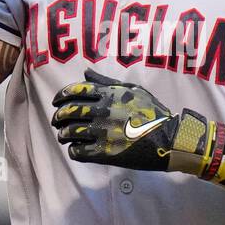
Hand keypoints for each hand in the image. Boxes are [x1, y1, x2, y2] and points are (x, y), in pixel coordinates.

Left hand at [50, 68, 214, 172]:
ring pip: (70, 132)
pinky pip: (78, 151)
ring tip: (63, 136)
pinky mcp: (105, 153)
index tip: (56, 102)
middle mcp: (103, 111)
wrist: (168, 139)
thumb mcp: (133, 89)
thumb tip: (86, 72)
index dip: (60, 96)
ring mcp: (103, 132)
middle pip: (69, 111)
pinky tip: (76, 149)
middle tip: (56, 121)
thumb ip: (106, 81)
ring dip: (63, 134)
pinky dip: (73, 150)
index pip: (74, 91)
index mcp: (109, 94)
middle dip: (58, 116)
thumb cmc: (153, 112)